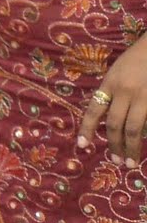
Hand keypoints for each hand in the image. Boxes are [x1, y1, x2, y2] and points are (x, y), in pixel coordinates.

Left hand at [78, 36, 146, 165]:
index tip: (82, 145)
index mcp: (110, 83)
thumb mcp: (117, 72)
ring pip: (135, 128)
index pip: (94, 110)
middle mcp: (125, 91)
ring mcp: (145, 96)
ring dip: (132, 148)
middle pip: (115, 124)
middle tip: (116, 162)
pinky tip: (145, 142)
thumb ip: (112, 94)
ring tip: (131, 162)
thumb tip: (110, 123)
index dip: (87, 129)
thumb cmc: (137, 60)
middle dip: (114, 146)